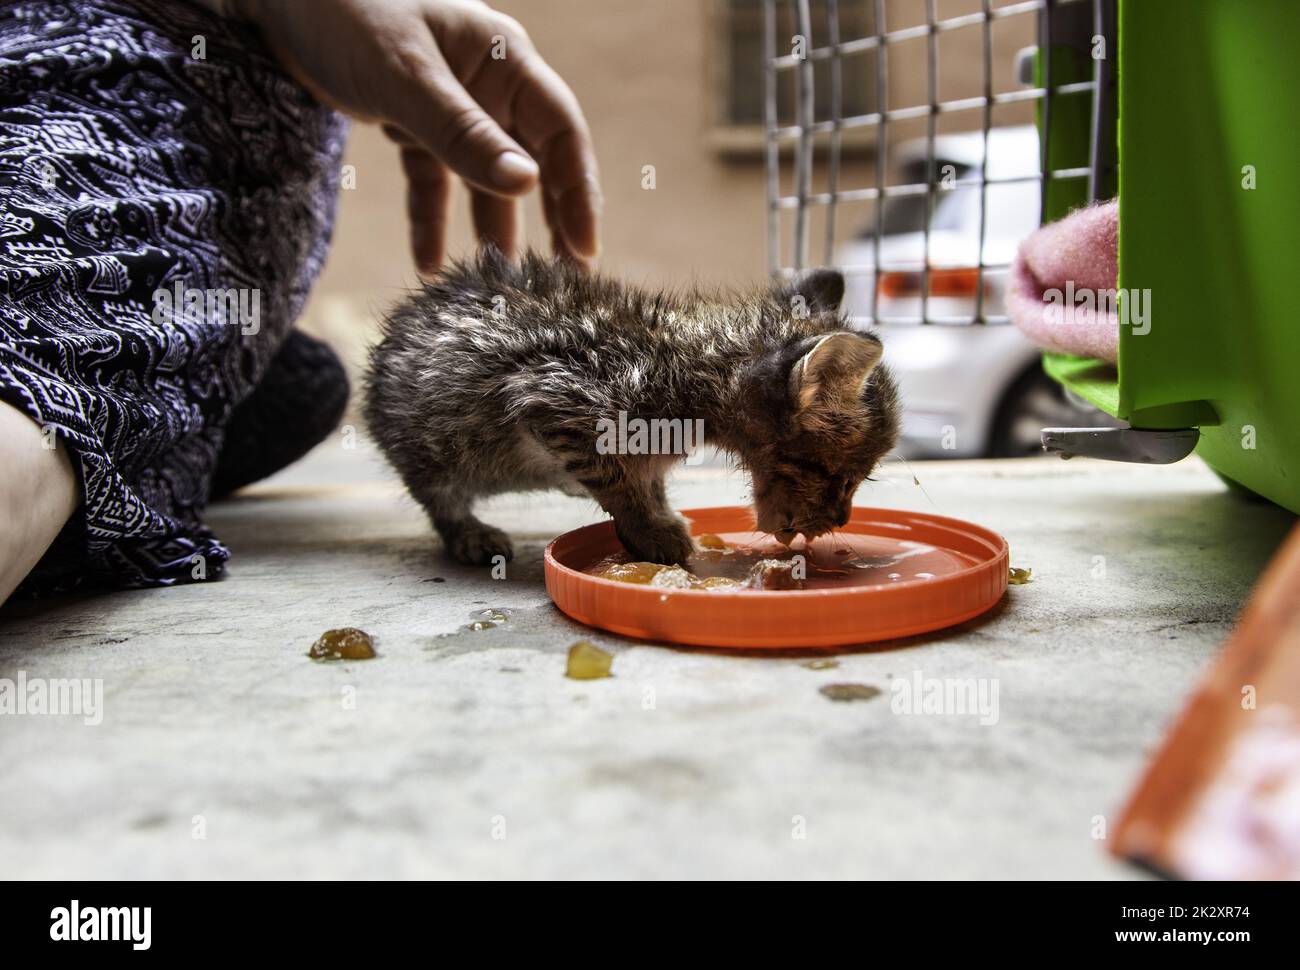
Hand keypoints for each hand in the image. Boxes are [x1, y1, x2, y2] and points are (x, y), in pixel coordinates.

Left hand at [236, 0, 600, 272]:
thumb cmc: (343, 12)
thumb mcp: (405, 77)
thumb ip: (463, 133)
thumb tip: (527, 186)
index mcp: (503, 58)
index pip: (561, 133)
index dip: (578, 193)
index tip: (585, 251)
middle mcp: (487, 83)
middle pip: (534, 161)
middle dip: (549, 222)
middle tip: (564, 285)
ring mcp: (451, 105)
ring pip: (484, 179)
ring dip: (491, 230)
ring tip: (498, 289)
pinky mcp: (411, 123)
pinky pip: (433, 181)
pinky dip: (431, 220)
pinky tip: (428, 264)